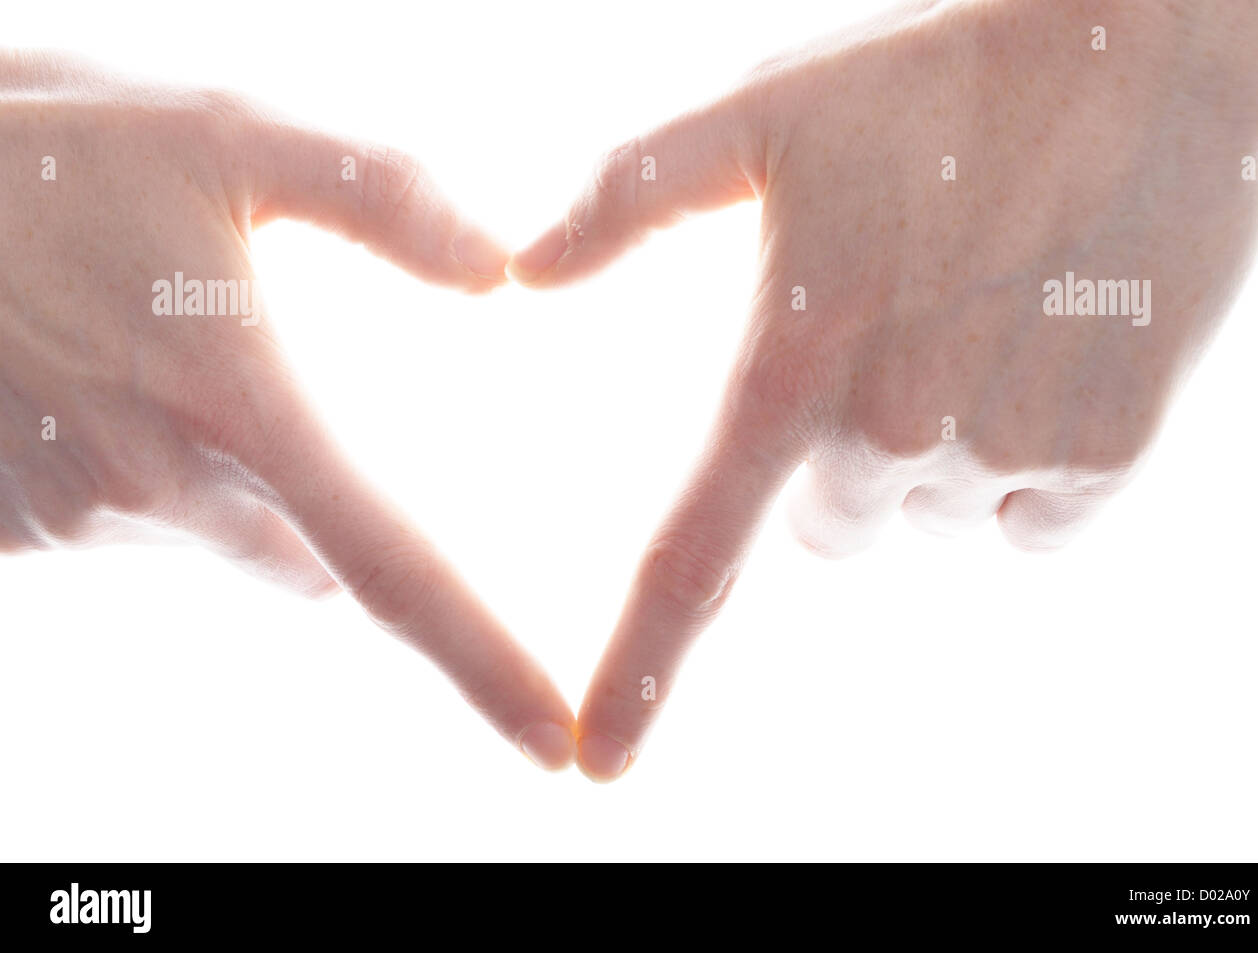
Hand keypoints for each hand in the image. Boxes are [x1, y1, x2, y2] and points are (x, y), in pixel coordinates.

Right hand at [0, 51, 575, 769]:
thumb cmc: (49, 153)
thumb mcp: (226, 137)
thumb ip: (378, 198)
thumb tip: (499, 268)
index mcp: (242, 412)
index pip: (396, 568)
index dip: (484, 664)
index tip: (550, 744)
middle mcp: (161, 490)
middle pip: (302, 551)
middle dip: (310, 510)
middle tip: (240, 390)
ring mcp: (73, 518)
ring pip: (207, 530)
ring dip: (210, 475)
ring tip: (141, 358)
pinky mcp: (11, 527)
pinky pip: (119, 523)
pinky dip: (128, 471)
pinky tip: (76, 380)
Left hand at [508, 0, 1257, 778]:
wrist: (1141, 44)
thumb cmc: (931, 69)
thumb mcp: (762, 105)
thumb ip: (632, 191)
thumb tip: (520, 272)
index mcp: (797, 359)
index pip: (696, 550)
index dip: (643, 666)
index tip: (600, 761)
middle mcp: (899, 425)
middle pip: (829, 523)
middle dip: (841, 456)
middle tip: (898, 326)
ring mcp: (1014, 443)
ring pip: (933, 515)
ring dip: (942, 449)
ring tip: (984, 315)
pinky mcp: (1113, 445)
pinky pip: (1038, 518)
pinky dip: (1032, 459)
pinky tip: (1048, 349)